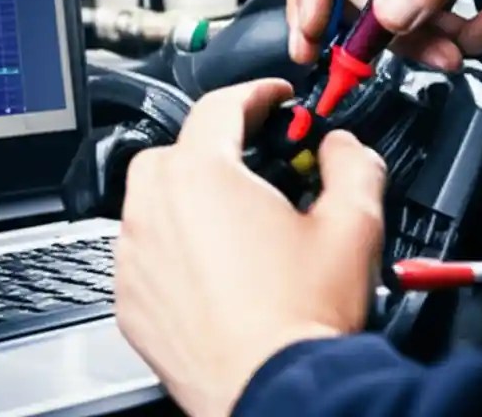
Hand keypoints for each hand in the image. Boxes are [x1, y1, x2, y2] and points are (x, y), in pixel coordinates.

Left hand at [114, 79, 386, 416]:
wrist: (274, 394)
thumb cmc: (302, 318)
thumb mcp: (353, 226)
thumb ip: (352, 165)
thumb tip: (345, 148)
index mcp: (201, 175)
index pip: (219, 106)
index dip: (255, 94)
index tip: (275, 99)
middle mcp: (154, 207)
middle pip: (176, 150)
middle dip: (216, 148)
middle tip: (258, 164)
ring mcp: (134, 255)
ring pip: (153, 201)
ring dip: (191, 198)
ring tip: (238, 222)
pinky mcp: (129, 298)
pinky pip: (144, 251)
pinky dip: (173, 247)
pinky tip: (214, 268)